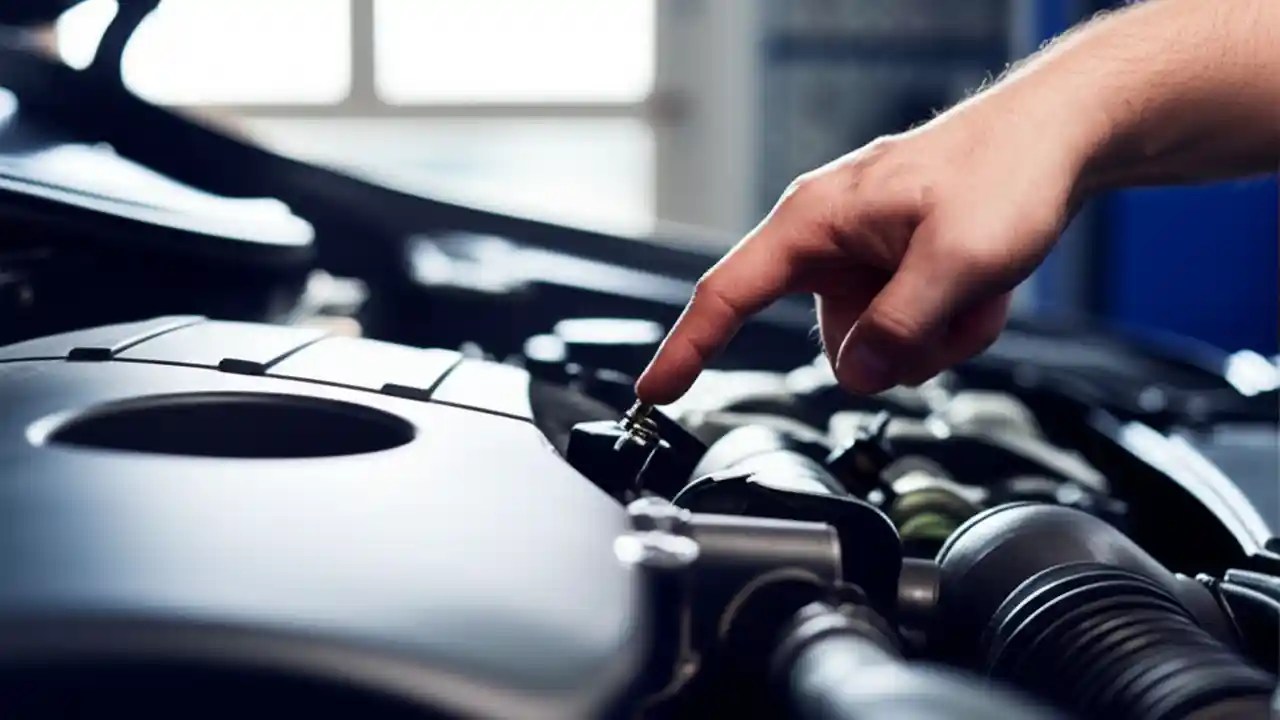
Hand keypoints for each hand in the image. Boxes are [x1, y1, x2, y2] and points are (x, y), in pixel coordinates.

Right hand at [636, 99, 1088, 404]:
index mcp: (814, 222)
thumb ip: (899, 327)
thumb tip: (855, 375)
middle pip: (837, 347)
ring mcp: (862, 262)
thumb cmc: (1003, 172)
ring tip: (974, 284)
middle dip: (902, 348)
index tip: (653, 390)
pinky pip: (908, 334)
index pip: (727, 293)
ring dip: (937, 336)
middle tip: (954, 302)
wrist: (1055, 139)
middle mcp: (827, 242)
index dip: (686, 348)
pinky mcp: (891, 274)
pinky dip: (952, 324)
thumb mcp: (957, 259)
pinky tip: (979, 285)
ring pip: (879, 349)